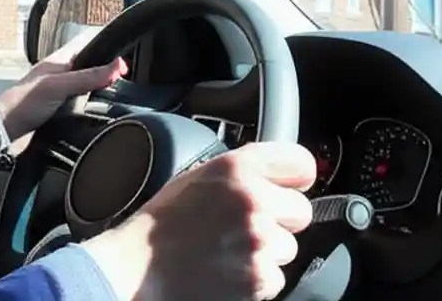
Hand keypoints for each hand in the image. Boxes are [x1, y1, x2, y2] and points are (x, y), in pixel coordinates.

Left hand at [0, 26, 125, 140]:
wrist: (2, 133)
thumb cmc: (22, 104)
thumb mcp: (57, 86)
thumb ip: (87, 76)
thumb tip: (118, 66)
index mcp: (59, 61)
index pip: (86, 42)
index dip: (106, 41)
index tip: (127, 47)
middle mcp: (61, 75)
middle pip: (91, 64)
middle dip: (109, 67)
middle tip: (130, 75)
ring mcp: (60, 94)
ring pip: (88, 85)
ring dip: (103, 88)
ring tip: (122, 92)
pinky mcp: (60, 112)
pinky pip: (83, 104)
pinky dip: (94, 105)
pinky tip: (104, 111)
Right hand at [81, 142, 316, 300]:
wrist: (140, 267)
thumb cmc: (162, 223)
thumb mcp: (198, 176)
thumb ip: (241, 171)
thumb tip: (275, 176)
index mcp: (237, 167)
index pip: (301, 163)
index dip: (296, 178)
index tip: (290, 186)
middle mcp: (253, 200)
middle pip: (301, 209)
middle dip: (281, 219)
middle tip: (248, 226)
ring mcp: (259, 240)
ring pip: (289, 246)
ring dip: (267, 251)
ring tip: (230, 249)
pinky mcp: (260, 276)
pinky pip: (277, 276)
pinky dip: (257, 278)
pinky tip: (228, 269)